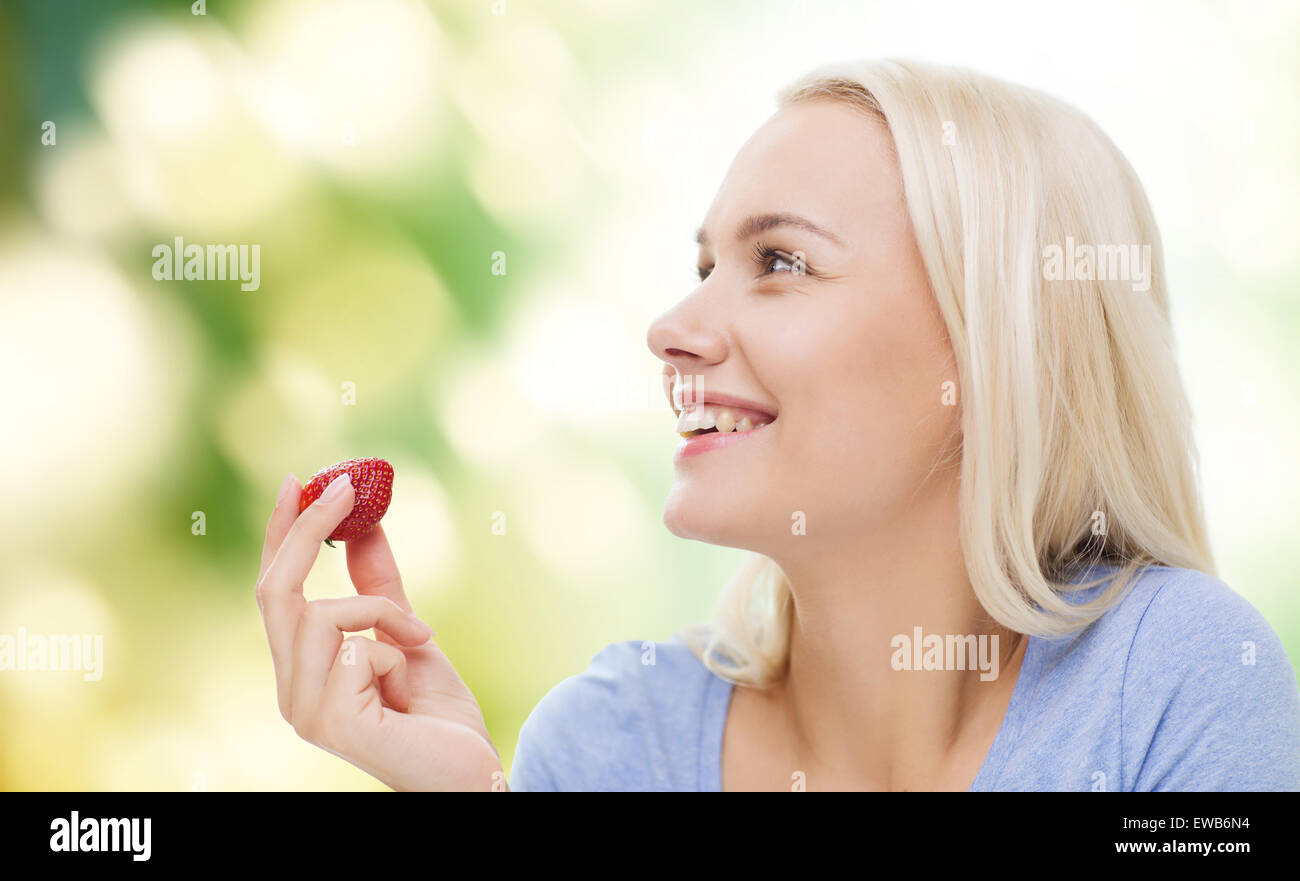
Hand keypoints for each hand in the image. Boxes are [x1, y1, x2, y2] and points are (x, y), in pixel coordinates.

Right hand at [255, 472, 505, 790]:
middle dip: (306, 529)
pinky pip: (355, 647)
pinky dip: (395, 649)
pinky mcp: (330, 723)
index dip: (281, 534)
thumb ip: (379, 585)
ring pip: (321, 613)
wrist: (473, 771)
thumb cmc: (439, 716)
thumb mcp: (407, 632)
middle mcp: (290, 692)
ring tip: (417, 641)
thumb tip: (364, 521)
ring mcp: (304, 712)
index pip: (274, 591)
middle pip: (274, 591)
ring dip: (382, 612)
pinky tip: (408, 687)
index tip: (298, 479)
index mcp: (301, 670)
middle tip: (345, 486)